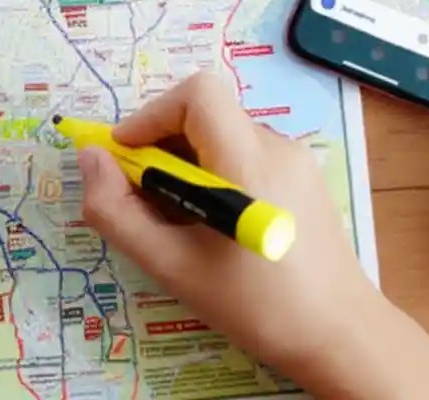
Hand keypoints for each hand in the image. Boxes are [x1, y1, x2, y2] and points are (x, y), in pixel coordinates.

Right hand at [76, 72, 373, 373]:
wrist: (337, 335)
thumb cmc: (254, 304)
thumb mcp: (172, 265)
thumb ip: (117, 211)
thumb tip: (90, 160)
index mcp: (247, 160)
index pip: (196, 93)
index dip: (151, 114)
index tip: (125, 156)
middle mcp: (277, 146)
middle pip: (206, 114)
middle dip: (162, 143)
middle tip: (143, 195)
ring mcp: (296, 160)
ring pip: (224, 135)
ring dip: (187, 161)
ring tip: (178, 217)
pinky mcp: (305, 177)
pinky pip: (247, 154)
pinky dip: (216, 172)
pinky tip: (214, 223)